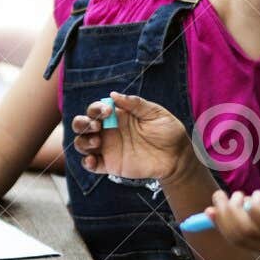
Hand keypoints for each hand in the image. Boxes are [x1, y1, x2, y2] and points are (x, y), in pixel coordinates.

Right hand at [70, 91, 192, 182]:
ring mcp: (107, 148)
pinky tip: (92, 160)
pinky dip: (86, 163)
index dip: (96, 108)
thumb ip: (135, 104)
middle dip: (82, 123)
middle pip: (82, 125)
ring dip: (83, 141)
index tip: (107, 111)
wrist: (177, 157)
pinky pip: (90, 164)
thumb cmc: (168, 132)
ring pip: (82, 143)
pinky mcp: (110, 165)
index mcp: (116, 116)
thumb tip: (113, 95)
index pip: (96, 109)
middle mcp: (107, 131)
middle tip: (96, 126)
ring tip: (97, 142)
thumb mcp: (155, 113)